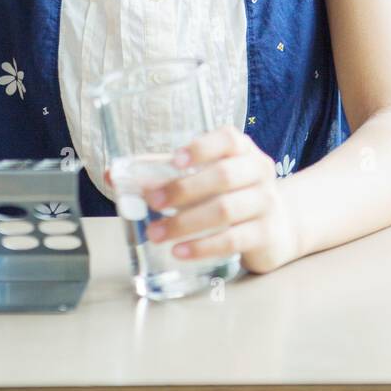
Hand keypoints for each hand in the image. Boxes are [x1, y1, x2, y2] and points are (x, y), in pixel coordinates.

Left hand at [143, 126, 300, 275]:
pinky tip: (180, 251)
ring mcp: (266, 203)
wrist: (279, 226)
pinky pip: (233, 240)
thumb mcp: (207, 177)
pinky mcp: (266, 235)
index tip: (175, 161)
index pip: (229, 139)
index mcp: (243, 150)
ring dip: (186, 222)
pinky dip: (204, 246)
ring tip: (156, 234)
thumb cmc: (231, 193)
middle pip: (223, 176)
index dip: (202, 147)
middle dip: (183, 189)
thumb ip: (163, 173)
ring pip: (226, 210)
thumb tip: (111, 174)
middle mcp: (259, 171)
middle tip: (152, 203)